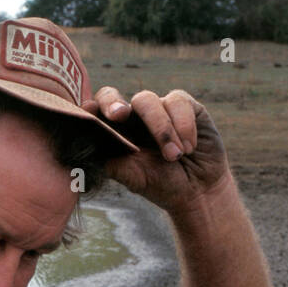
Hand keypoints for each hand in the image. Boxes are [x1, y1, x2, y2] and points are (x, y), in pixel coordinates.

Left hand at [82, 87, 232, 215]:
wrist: (199, 190)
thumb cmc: (162, 184)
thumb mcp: (134, 178)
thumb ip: (113, 164)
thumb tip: (89, 152)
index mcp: (114, 133)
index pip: (95, 113)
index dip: (91, 109)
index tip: (88, 111)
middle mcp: (132, 117)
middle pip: (112, 96)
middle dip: (113, 103)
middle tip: (119, 115)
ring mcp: (157, 108)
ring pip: (148, 101)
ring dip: (162, 130)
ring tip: (175, 156)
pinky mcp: (185, 106)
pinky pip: (178, 102)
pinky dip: (183, 125)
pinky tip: (189, 147)